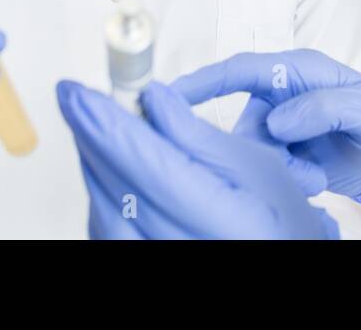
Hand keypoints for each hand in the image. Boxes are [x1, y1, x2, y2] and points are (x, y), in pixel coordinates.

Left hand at [57, 80, 336, 239]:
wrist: (282, 261)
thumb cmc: (282, 225)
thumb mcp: (258, 169)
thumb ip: (199, 136)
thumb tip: (155, 99)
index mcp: (221, 224)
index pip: (148, 166)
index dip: (107, 124)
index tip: (77, 93)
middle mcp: (184, 249)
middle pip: (118, 187)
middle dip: (94, 137)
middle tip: (80, 100)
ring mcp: (157, 263)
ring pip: (104, 213)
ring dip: (95, 165)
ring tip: (99, 130)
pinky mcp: (141, 267)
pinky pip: (107, 232)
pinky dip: (103, 195)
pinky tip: (110, 169)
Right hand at [172, 49, 360, 208]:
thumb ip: (323, 107)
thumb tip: (276, 120)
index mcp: (299, 69)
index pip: (241, 69)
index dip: (203, 81)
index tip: (169, 95)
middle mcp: (280, 92)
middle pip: (241, 121)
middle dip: (261, 152)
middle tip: (303, 172)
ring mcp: (276, 122)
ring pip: (248, 150)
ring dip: (277, 169)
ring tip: (316, 178)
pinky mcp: (276, 150)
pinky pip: (259, 167)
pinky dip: (282, 179)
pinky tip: (313, 180)